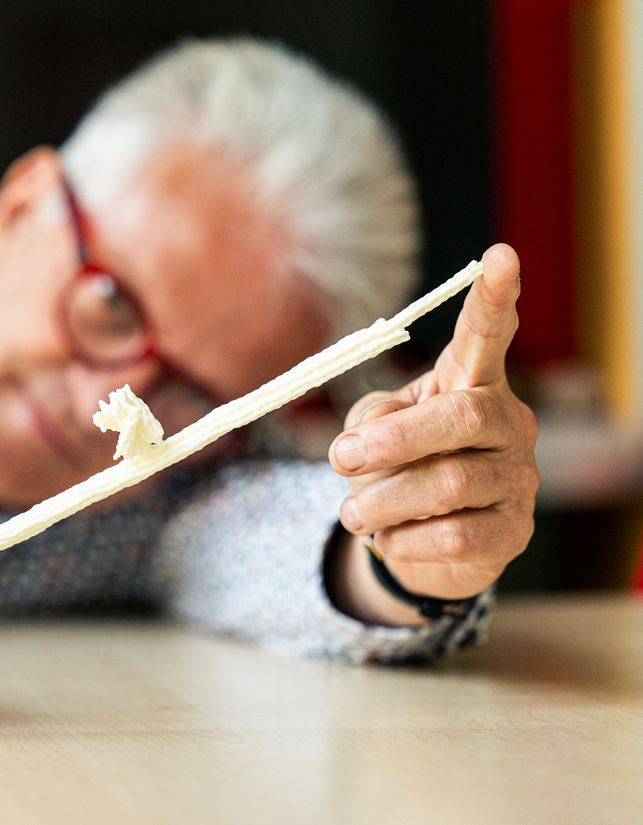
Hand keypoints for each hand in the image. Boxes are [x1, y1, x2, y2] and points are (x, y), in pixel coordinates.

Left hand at [328, 244, 538, 617]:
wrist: (421, 545)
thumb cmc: (396, 468)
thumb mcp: (371, 431)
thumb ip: (371, 422)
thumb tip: (366, 449)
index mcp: (471, 383)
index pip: (485, 336)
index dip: (492, 299)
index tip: (499, 255)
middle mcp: (507, 423)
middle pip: (459, 418)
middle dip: (394, 440)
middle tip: (340, 458)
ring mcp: (517, 478)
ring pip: (447, 484)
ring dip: (381, 502)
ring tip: (353, 514)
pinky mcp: (512, 531)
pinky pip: (454, 537)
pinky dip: (404, 540)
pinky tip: (391, 538)